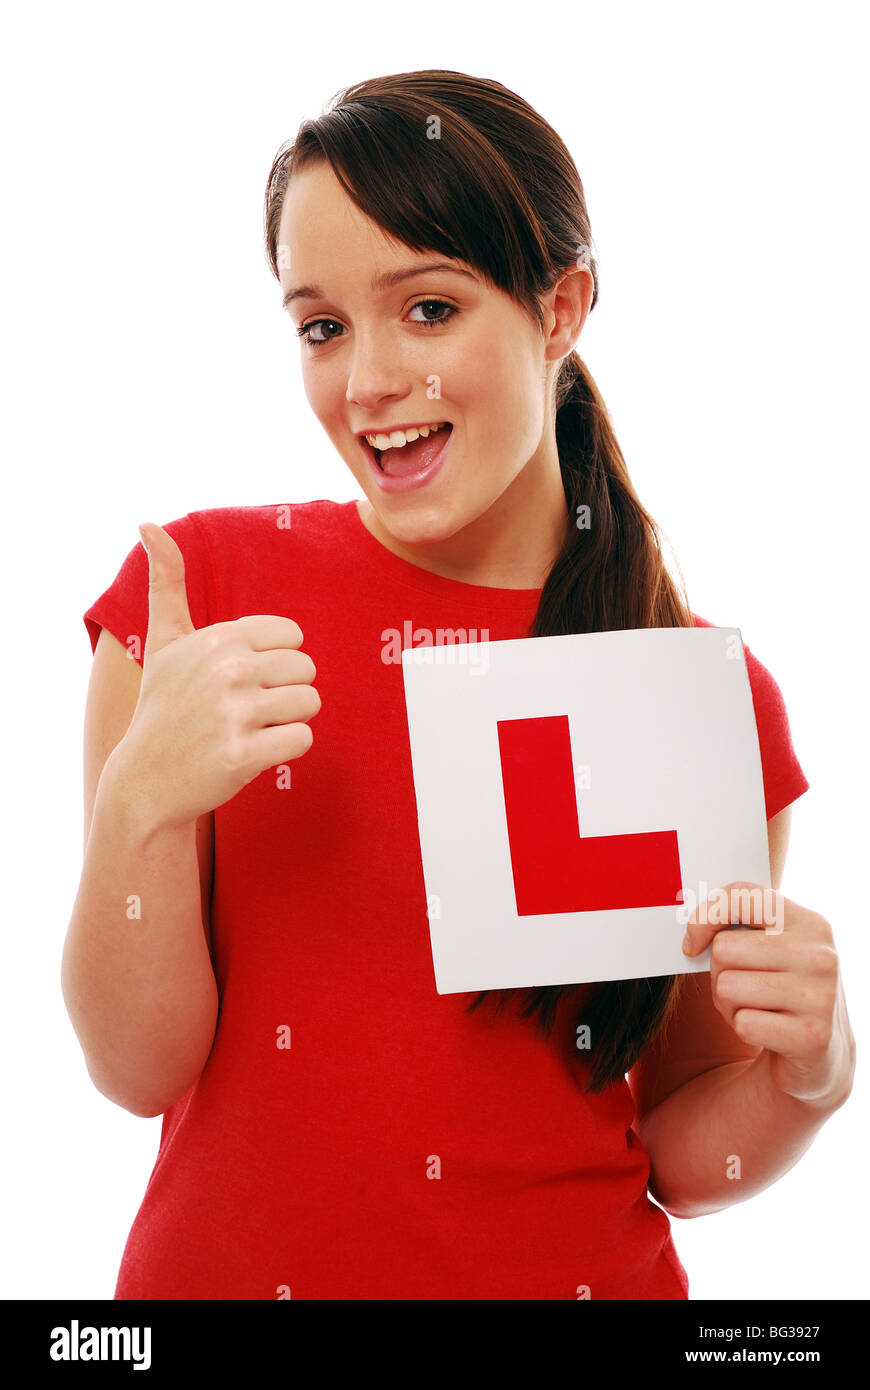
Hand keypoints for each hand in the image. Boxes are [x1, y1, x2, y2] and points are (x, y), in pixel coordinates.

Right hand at [117, 521, 320, 827]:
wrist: (144, 780)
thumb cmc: (163, 706)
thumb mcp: (163, 640)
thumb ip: (166, 581)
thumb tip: (147, 522)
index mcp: (218, 638)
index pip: (291, 635)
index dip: (273, 661)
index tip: (240, 679)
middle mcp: (226, 670)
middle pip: (307, 669)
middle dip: (285, 692)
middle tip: (245, 709)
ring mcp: (234, 713)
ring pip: (310, 703)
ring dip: (287, 721)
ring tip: (250, 729)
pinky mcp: (243, 755)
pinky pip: (302, 739)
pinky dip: (286, 749)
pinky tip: (253, 752)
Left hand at [682, 881, 855, 1108]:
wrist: (822, 1052)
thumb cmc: (780, 989)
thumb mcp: (772, 948)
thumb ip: (739, 926)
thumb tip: (692, 934)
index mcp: (810, 923)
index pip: (742, 895)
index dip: (704, 917)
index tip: (694, 943)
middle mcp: (820, 955)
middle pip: (724, 949)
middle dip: (719, 972)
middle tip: (742, 987)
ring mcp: (820, 996)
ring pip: (728, 987)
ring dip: (728, 1004)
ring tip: (756, 1008)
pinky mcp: (812, 1036)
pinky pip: (743, 1023)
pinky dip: (742, 1029)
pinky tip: (767, 1031)